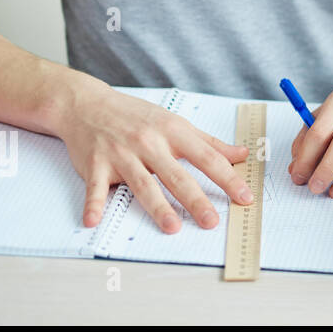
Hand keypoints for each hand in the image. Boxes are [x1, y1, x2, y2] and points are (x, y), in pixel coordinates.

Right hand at [56, 83, 253, 233]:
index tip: (244, 197)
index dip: (228, 178)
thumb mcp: (176, 123)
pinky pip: (95, 188)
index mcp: (173, 132)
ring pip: (143, 184)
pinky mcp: (95, 165)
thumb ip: (209, 143)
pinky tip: (92, 221)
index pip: (207, 158)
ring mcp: (121, 155)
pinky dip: (93, 204)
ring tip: (172, 227)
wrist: (88, 104)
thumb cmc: (136, 116)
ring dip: (157, 207)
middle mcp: (149, 143)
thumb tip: (242, 154)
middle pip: (177, 176)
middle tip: (212, 221)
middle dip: (196, 199)